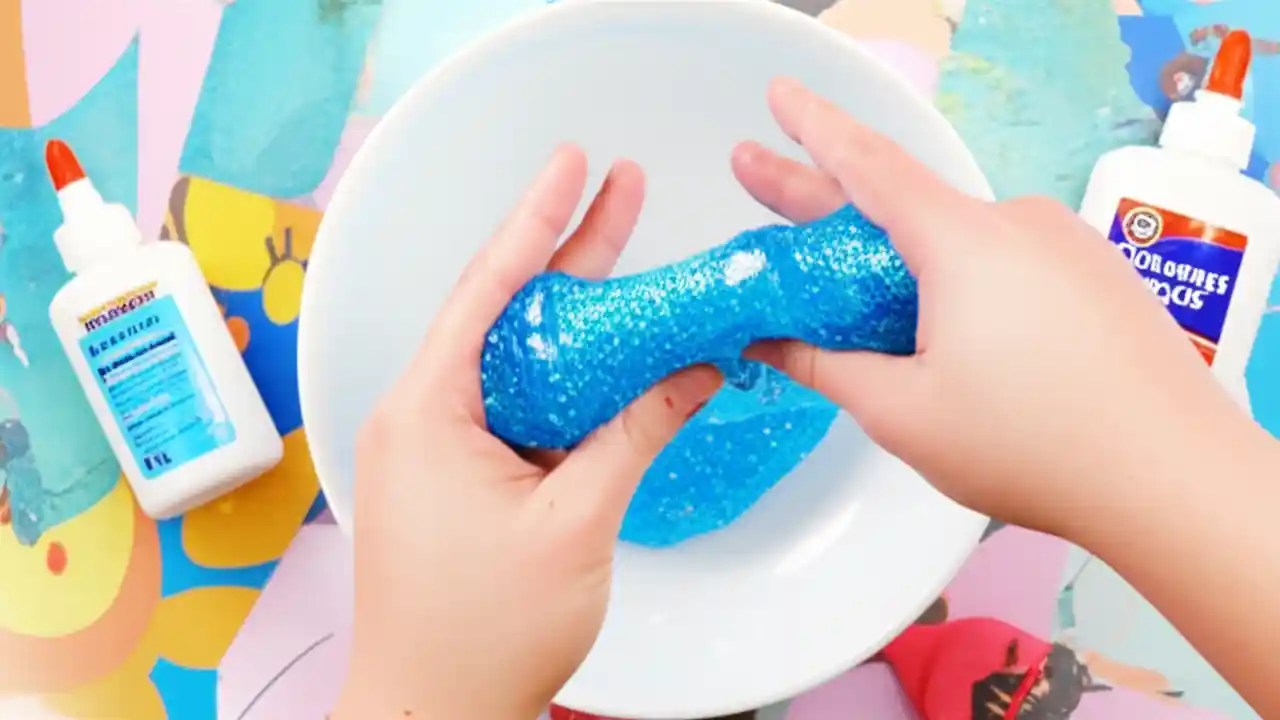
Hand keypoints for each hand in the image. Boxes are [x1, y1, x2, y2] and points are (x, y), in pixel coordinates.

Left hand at [334, 147, 720, 719]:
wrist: (434, 716)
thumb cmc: (483, 634)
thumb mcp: (577, 519)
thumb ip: (636, 432)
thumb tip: (693, 370)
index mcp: (427, 411)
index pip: (488, 288)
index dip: (537, 220)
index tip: (573, 165)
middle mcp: (420, 417)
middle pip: (505, 314)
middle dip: (567, 256)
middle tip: (620, 193)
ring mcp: (436, 449)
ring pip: (514, 362)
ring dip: (574, 322)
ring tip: (629, 263)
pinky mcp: (457, 479)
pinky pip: (516, 409)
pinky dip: (566, 383)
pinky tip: (613, 361)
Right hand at [733, 78, 1257, 536]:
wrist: (1171, 476)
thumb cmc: (1032, 445)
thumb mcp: (903, 413)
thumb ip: (825, 366)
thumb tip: (770, 340)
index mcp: (962, 243)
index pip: (869, 166)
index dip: (813, 129)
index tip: (780, 94)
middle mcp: (1015, 224)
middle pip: (901, 200)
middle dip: (823, 195)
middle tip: (759, 175)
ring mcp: (1062, 245)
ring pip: (956, 239)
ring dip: (893, 252)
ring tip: (845, 288)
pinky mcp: (1092, 275)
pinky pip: (1004, 259)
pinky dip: (955, 276)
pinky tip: (937, 321)